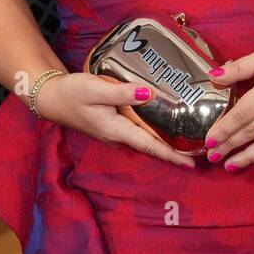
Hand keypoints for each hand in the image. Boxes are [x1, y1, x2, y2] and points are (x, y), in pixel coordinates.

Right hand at [33, 72, 195, 169]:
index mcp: (117, 130)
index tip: (191, 163)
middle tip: (201, 148)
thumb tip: (149, 94)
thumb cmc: (72, 93)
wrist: (52, 97)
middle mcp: (119, 135)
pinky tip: (167, 119)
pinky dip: (155, 126)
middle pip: (152, 144)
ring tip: (191, 136)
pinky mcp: (114, 123)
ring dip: (167, 138)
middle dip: (175, 148)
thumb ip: (122, 93)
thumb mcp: (96, 90)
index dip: (171, 154)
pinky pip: (140, 127)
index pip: (150, 145)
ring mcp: (116, 131)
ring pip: (146, 136)